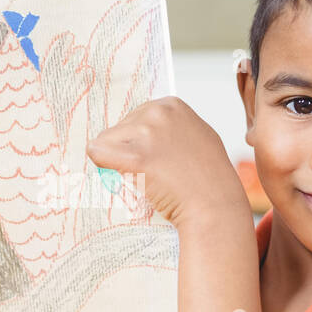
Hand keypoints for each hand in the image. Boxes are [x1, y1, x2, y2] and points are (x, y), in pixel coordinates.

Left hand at [86, 96, 245, 228]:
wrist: (215, 207)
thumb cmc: (210, 180)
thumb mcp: (198, 138)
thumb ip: (172, 129)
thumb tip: (146, 132)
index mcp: (172, 105)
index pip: (135, 118)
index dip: (140, 142)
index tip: (158, 159)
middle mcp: (159, 112)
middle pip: (119, 129)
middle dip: (127, 151)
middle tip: (155, 172)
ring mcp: (147, 132)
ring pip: (106, 142)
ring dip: (119, 163)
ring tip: (149, 178)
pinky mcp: (136, 156)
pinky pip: (97, 152)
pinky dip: (103, 167)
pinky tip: (125, 179)